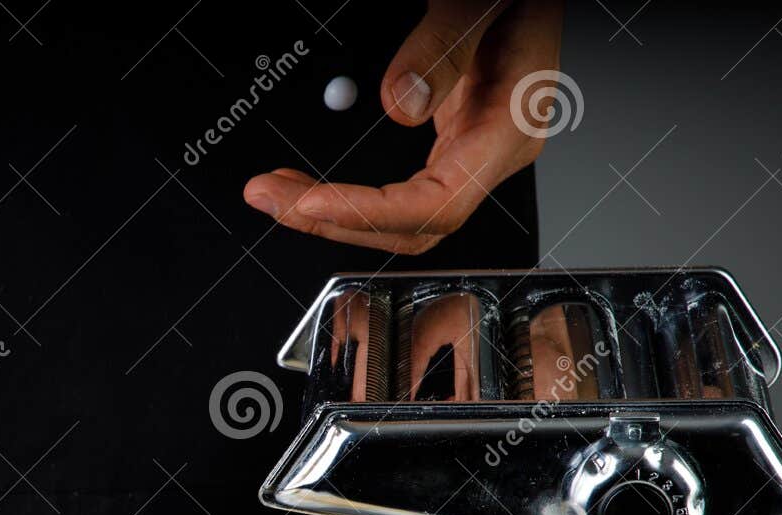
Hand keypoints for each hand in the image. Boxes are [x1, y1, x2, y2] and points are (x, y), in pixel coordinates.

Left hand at [244, 0, 563, 253]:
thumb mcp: (480, 3)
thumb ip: (444, 46)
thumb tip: (401, 103)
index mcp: (511, 126)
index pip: (438, 205)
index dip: (370, 214)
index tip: (312, 205)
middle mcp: (496, 151)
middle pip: (412, 225)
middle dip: (335, 220)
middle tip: (271, 198)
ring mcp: (474, 151)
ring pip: (402, 216)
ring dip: (334, 213)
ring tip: (277, 193)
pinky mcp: (454, 142)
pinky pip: (401, 191)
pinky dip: (350, 194)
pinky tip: (312, 186)